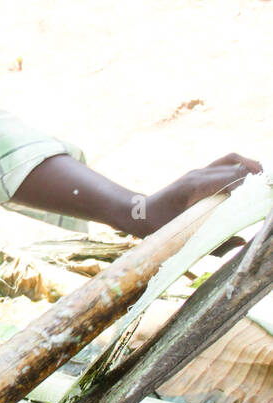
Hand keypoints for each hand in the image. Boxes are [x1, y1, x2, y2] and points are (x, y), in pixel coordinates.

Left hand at [135, 153, 261, 235]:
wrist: (141, 213)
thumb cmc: (161, 228)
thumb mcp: (186, 238)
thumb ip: (214, 243)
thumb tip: (242, 241)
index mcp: (195, 188)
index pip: (232, 178)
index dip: (251, 185)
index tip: (263, 196)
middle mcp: (198, 175)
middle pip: (236, 167)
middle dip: (255, 177)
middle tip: (267, 191)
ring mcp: (198, 171)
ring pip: (232, 160)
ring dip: (251, 166)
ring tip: (265, 180)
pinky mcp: (199, 173)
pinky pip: (225, 162)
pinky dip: (241, 166)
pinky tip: (252, 176)